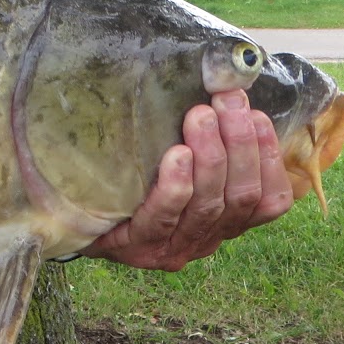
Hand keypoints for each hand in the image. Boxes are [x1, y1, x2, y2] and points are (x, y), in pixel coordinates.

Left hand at [85, 90, 294, 270]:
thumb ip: (204, 145)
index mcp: (226, 222)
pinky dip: (175, 186)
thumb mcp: (174, 167)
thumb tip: (226, 96)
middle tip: (227, 101)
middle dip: (239, 144)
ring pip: (207, 204)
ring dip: (210, 156)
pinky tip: (177, 156)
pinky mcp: (140, 247)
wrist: (75, 222)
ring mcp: (174, 247)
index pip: (268, 199)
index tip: (256, 113)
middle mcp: (207, 238)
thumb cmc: (132, 187)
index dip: (268, 156)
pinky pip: (163, 217)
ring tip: (201, 116)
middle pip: (241, 196)